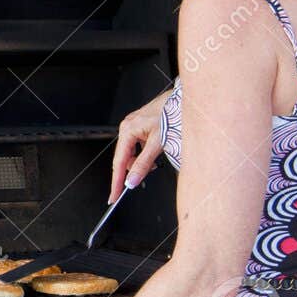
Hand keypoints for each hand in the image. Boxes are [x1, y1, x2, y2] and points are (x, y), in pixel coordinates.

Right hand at [110, 87, 171, 202]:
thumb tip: (132, 181)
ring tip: (156, 160)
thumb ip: (144, 164)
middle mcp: (128, 127)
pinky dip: (146, 153)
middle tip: (142, 179)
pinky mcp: (141, 126)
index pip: (119, 163)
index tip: (113, 197)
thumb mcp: (158, 143)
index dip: (116, 182)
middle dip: (134, 170)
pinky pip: (139, 146)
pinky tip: (156, 152)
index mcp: (127, 130)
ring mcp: (134, 126)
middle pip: (125, 158)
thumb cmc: (172, 113)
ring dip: (143, 161)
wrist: (184, 99)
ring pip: (133, 153)